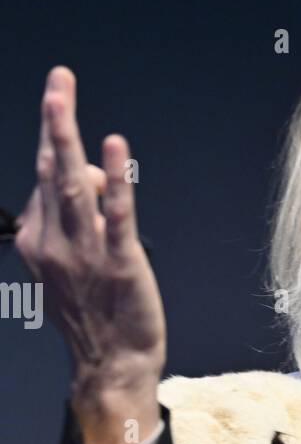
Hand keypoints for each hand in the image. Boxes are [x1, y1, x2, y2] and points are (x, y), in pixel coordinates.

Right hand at [15, 67, 166, 443]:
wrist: (110, 365)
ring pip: (73, 183)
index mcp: (36, 240)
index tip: (81, 141)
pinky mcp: (120, 263)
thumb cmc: (95, 312)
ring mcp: (85, 252)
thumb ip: (77, 217)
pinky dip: (116, 179)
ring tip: (62, 93)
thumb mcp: (71, 262)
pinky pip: (117, 215)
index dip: (67, 157)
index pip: (46, 179)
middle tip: (59, 78)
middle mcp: (53, 242)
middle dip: (54, 120)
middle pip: (51, 169)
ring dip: (67, 135)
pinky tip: (115, 146)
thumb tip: (95, 177)